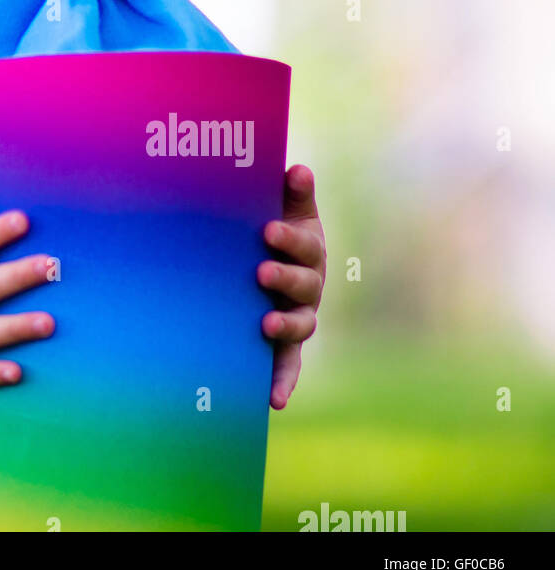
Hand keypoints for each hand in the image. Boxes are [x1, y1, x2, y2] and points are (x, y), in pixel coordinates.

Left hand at [258, 164, 325, 409]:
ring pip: (300, 324)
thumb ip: (291, 191)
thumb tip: (296, 169)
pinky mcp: (285, 346)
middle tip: (260, 271)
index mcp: (309, 251)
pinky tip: (274, 400)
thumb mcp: (284, 208)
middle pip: (303, 285)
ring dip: (284, 326)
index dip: (288, 238)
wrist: (265, 259)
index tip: (267, 229)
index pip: (303, 244)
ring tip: (265, 324)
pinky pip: (289, 366)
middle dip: (283, 278)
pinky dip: (283, 382)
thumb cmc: (272, 228)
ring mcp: (299, 316)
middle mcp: (309, 286)